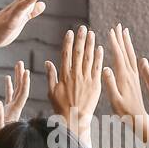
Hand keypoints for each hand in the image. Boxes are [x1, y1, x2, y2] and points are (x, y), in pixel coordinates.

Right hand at [0, 60, 29, 147]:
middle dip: (21, 76)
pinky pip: (8, 96)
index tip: (27, 71)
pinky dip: (8, 87)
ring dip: (16, 78)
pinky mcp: (6, 112)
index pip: (21, 95)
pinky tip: (7, 78)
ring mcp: (11, 110)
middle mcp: (14, 109)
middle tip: (21, 63)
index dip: (24, 83)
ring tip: (17, 66)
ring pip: (15, 91)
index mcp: (14, 111)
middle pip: (20, 90)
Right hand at [44, 25, 102, 143]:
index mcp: (64, 76)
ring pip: (89, 58)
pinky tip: (100, 48)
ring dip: (90, 45)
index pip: (66, 55)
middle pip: (78, 53)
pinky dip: (99, 58)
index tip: (70, 32)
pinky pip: (97, 69)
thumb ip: (51, 75)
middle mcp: (75, 75)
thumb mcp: (51, 91)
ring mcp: (86, 79)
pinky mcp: (96, 85)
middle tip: (83, 28)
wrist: (75, 119)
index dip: (68, 43)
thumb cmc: (61, 107)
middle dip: (81, 39)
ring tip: (92, 34)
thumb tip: (48, 62)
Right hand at [101, 24, 148, 120]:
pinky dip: (130, 53)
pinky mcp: (136, 81)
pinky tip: (129, 51)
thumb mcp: (114, 100)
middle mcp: (130, 75)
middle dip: (121, 38)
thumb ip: (110, 84)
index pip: (118, 56)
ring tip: (125, 32)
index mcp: (124, 78)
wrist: (139, 120)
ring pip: (131, 55)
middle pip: (126, 52)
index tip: (111, 31)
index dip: (114, 43)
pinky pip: (133, 62)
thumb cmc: (124, 113)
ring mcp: (134, 77)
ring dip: (127, 43)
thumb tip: (105, 69)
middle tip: (119, 25)